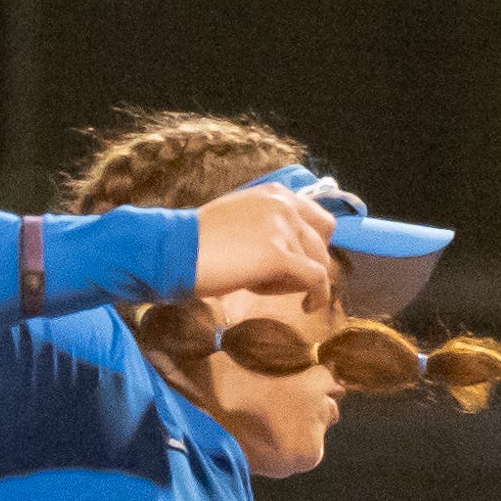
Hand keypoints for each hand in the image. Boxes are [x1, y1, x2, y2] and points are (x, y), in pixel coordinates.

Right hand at [191, 183, 336, 300]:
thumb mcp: (241, 220)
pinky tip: (307, 307)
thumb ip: (268, 226)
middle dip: (312, 262)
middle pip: (323, 240)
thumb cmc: (199, 242)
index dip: (315, 244)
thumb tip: (289, 250)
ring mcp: (282, 228)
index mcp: (275, 194)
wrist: (176, 251)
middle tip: (288, 280)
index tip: (305, 263)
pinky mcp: (279, 255)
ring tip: (266, 288)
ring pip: (318, 262)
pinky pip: (316, 279)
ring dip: (297, 281)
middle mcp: (284, 205)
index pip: (318, 218)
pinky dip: (318, 296)